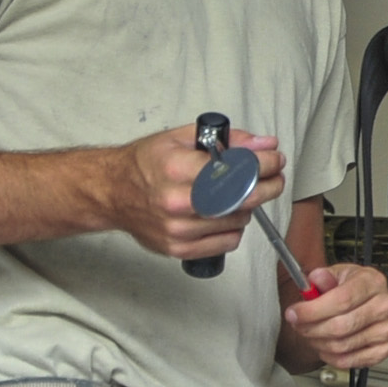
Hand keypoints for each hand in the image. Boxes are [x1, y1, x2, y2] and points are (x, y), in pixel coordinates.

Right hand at [110, 124, 282, 258]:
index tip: (275, 160)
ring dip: (247, 207)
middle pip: (241, 199)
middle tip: (273, 178)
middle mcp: (177, 201)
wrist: (112, 192)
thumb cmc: (146, 164)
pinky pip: (226, 243)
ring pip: (237, 221)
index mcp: (177, 169)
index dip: (264, 164)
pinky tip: (225, 215)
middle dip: (267, 186)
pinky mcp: (178, 248)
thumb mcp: (182, 138)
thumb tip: (265, 144)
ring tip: (239, 194)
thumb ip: (227, 140)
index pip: (235, 169)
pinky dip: (234, 228)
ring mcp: (177, 229)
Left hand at [278, 262, 387, 370]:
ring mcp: (385, 329)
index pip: (342, 300)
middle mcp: (383, 305)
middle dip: (311, 328)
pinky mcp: (382, 349)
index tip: (294, 313)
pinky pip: (350, 361)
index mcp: (373, 282)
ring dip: (318, 343)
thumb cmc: (347, 288)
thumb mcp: (333, 275)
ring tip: (311, 334)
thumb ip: (322, 277)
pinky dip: (331, 357)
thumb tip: (316, 278)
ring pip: (342, 345)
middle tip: (298, 325)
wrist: (359, 302)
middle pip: (341, 326)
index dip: (313, 310)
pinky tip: (325, 346)